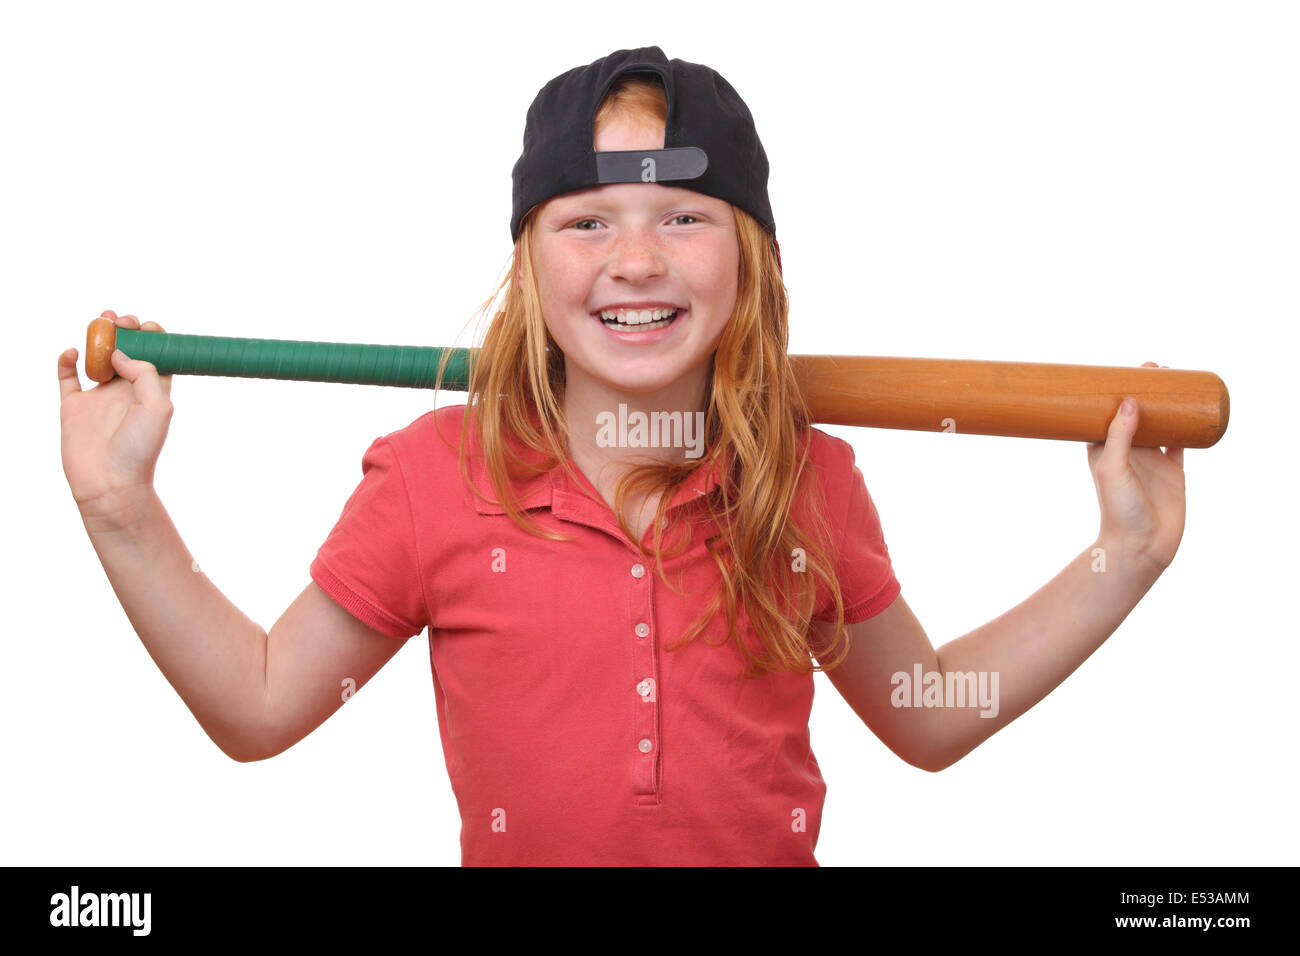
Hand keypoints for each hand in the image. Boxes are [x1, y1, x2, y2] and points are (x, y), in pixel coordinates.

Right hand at [58, 310, 174, 516]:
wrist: (110, 483)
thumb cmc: (140, 449)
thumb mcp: (157, 407)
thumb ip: (145, 373)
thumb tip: (120, 352)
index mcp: (152, 390)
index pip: (156, 355)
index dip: (153, 337)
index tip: (147, 326)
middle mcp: (126, 390)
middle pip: (126, 350)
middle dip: (125, 330)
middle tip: (122, 320)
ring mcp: (98, 397)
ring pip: (97, 357)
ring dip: (98, 337)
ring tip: (102, 321)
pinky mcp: (73, 406)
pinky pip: (66, 376)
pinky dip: (65, 359)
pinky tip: (70, 352)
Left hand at [1087, 361, 1186, 575]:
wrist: (1141, 545)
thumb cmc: (1117, 508)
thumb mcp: (1112, 467)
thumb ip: (1119, 436)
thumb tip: (1130, 402)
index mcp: (1105, 448)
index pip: (1107, 414)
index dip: (1114, 393)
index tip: (1122, 371)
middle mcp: (1128, 451)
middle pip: (1136, 413)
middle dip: (1143, 391)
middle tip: (1153, 367)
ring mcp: (1152, 460)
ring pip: (1160, 423)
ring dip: (1166, 404)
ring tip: (1173, 380)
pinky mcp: (1174, 470)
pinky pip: (1182, 442)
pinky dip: (1187, 427)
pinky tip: (1195, 409)